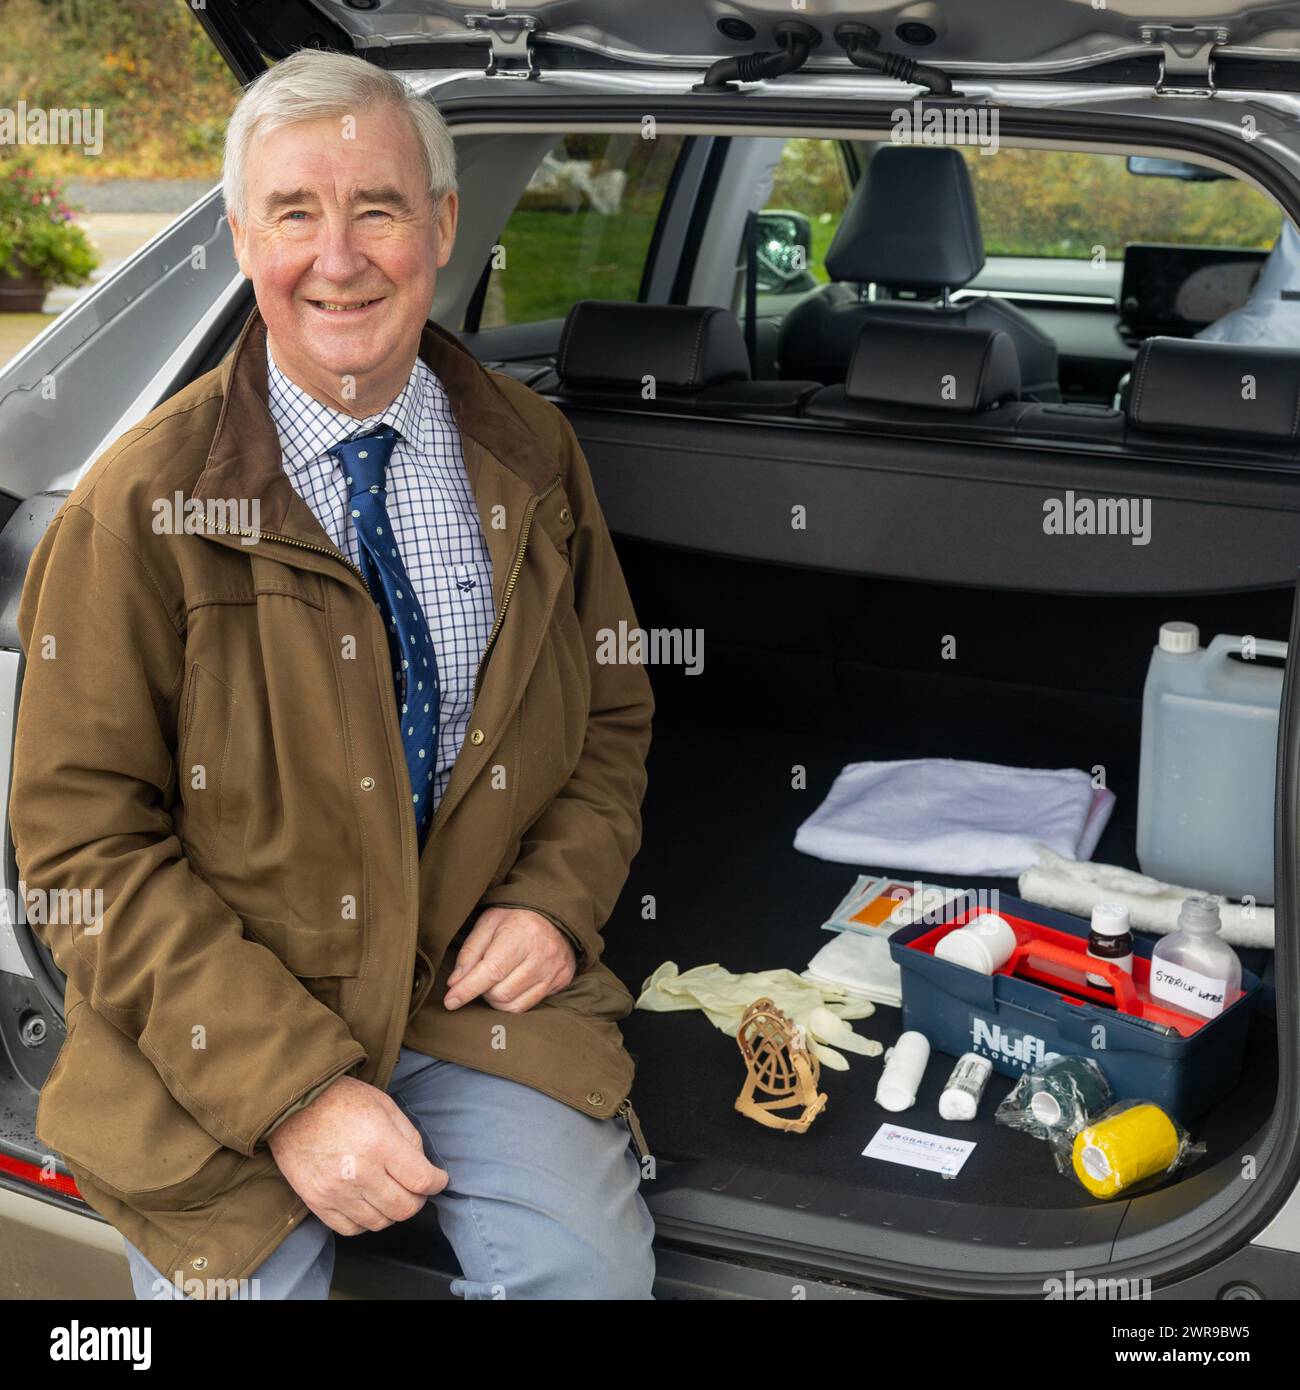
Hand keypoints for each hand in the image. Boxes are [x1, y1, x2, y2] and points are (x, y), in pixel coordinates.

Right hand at [266, 1075, 447, 1235]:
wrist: (293, 1108)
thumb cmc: (341, 1100)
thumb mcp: (384, 1105)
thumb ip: (409, 1137)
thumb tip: (423, 1167)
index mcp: (380, 1144)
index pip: (421, 1180)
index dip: (437, 1183)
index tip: (439, 1180)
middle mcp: (360, 1173)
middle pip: (404, 1208)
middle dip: (418, 1200)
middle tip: (416, 1189)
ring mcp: (337, 1192)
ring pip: (380, 1222)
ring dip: (392, 1212)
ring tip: (391, 1195)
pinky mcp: (317, 1202)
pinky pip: (351, 1229)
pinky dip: (366, 1222)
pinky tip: (368, 1204)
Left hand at [444, 906, 576, 1012]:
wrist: (555, 914)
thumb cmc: (516, 917)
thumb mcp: (488, 923)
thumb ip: (470, 952)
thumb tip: (455, 983)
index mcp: (522, 933)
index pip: (492, 971)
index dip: (468, 989)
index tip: (451, 1001)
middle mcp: (542, 953)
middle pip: (502, 993)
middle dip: (483, 991)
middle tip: (480, 978)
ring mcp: (555, 969)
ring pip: (515, 1004)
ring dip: (496, 1000)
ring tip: (495, 983)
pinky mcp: (562, 980)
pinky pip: (530, 1005)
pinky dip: (513, 1002)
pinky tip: (511, 987)